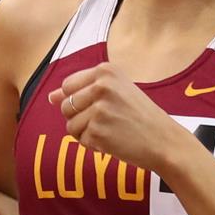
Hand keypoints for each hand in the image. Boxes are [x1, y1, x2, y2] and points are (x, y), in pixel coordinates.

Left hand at [48, 63, 192, 174]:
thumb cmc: (140, 116)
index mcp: (106, 70)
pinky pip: (80, 140)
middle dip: (80, 118)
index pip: (67, 86)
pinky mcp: (97, 130)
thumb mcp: (115, 92)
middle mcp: (101, 85)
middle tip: (108, 121)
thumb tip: (50, 97)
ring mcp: (99, 108)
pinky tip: (113, 141)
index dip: (78, 101)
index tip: (100, 107)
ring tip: (110, 130)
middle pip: (65, 106)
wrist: (164, 140)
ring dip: (86, 133)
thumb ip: (82, 91)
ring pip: (70, 125)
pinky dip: (93, 144)